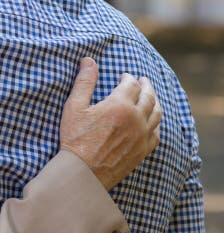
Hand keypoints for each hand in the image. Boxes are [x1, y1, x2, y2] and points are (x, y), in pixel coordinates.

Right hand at [59, 57, 161, 189]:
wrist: (84, 172)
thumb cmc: (75, 138)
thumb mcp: (74, 107)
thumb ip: (84, 82)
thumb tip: (89, 61)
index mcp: (119, 105)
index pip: (131, 84)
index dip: (129, 78)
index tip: (124, 76)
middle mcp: (136, 119)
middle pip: (149, 96)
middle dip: (146, 85)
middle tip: (144, 80)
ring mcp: (142, 136)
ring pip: (157, 113)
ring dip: (155, 101)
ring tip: (151, 97)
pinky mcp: (143, 150)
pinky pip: (156, 133)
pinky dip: (156, 123)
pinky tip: (151, 121)